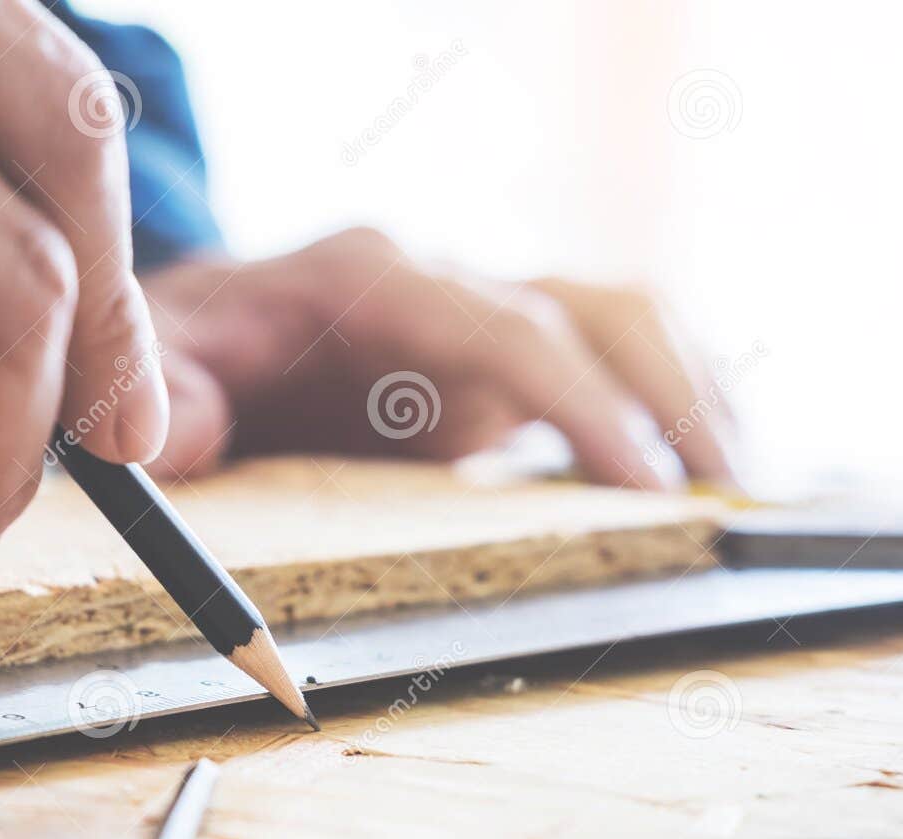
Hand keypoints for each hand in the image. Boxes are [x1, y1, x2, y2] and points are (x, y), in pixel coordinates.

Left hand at [140, 228, 736, 487]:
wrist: (207, 320)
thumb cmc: (191, 345)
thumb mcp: (164, 361)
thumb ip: (174, 389)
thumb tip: (186, 437)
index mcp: (373, 276)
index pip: (505, 330)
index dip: (582, 404)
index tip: (644, 482)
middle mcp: (446, 277)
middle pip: (595, 310)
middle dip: (671, 398)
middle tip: (725, 498)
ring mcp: (483, 307)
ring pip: (621, 318)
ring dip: (689, 393)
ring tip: (738, 487)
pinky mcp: (502, 347)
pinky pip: (605, 354)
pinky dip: (664, 400)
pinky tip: (696, 466)